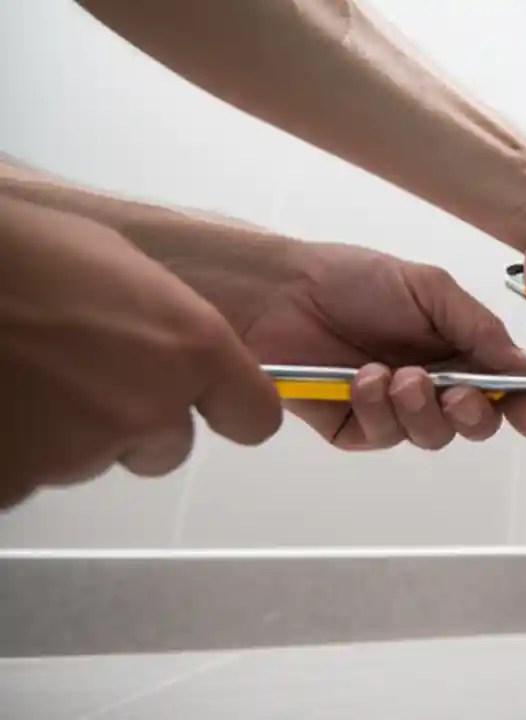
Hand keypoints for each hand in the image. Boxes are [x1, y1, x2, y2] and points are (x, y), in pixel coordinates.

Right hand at [0, 197, 281, 507]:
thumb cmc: (18, 251)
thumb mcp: (113, 263)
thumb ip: (161, 321)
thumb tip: (172, 348)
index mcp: (188, 346)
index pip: (255, 417)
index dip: (231, 409)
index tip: (213, 402)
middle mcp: (148, 407)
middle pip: (168, 447)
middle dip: (133, 420)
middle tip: (76, 374)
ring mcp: (80, 451)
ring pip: (93, 458)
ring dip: (65, 430)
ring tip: (20, 375)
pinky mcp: (16, 482)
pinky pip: (28, 477)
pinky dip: (12, 450)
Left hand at [241, 243, 525, 450]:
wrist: (283, 291)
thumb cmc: (355, 280)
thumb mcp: (430, 289)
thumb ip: (479, 328)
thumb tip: (525, 366)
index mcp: (459, 350)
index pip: (503, 390)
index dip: (522, 407)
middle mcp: (434, 385)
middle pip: (475, 424)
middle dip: (474, 415)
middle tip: (457, 394)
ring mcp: (395, 410)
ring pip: (433, 437)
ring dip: (422, 409)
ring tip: (398, 375)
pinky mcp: (356, 428)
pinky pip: (385, 437)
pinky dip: (380, 410)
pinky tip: (364, 379)